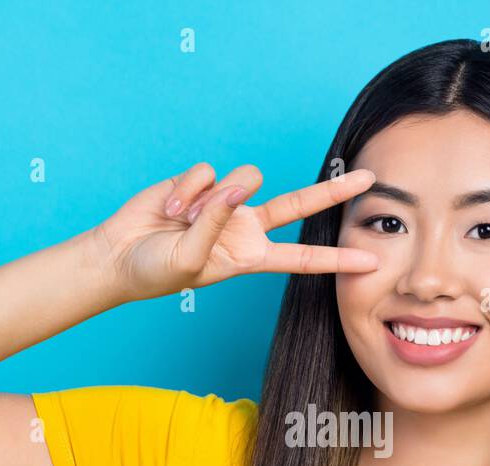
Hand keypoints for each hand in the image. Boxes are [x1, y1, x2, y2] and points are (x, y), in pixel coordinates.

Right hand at [90, 162, 379, 302]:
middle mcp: (246, 226)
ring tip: (182, 220)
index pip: (301, 259)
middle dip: (334, 191)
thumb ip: (215, 223)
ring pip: (247, 177)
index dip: (336, 259)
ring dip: (214, 198)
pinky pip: (208, 172)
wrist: (119, 255)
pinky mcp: (203, 181)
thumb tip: (235, 185)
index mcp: (250, 257)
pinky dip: (187, 191)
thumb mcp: (190, 259)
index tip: (370, 260)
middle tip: (370, 178)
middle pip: (300, 204)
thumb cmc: (155, 270)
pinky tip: (168, 209)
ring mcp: (226, 201)